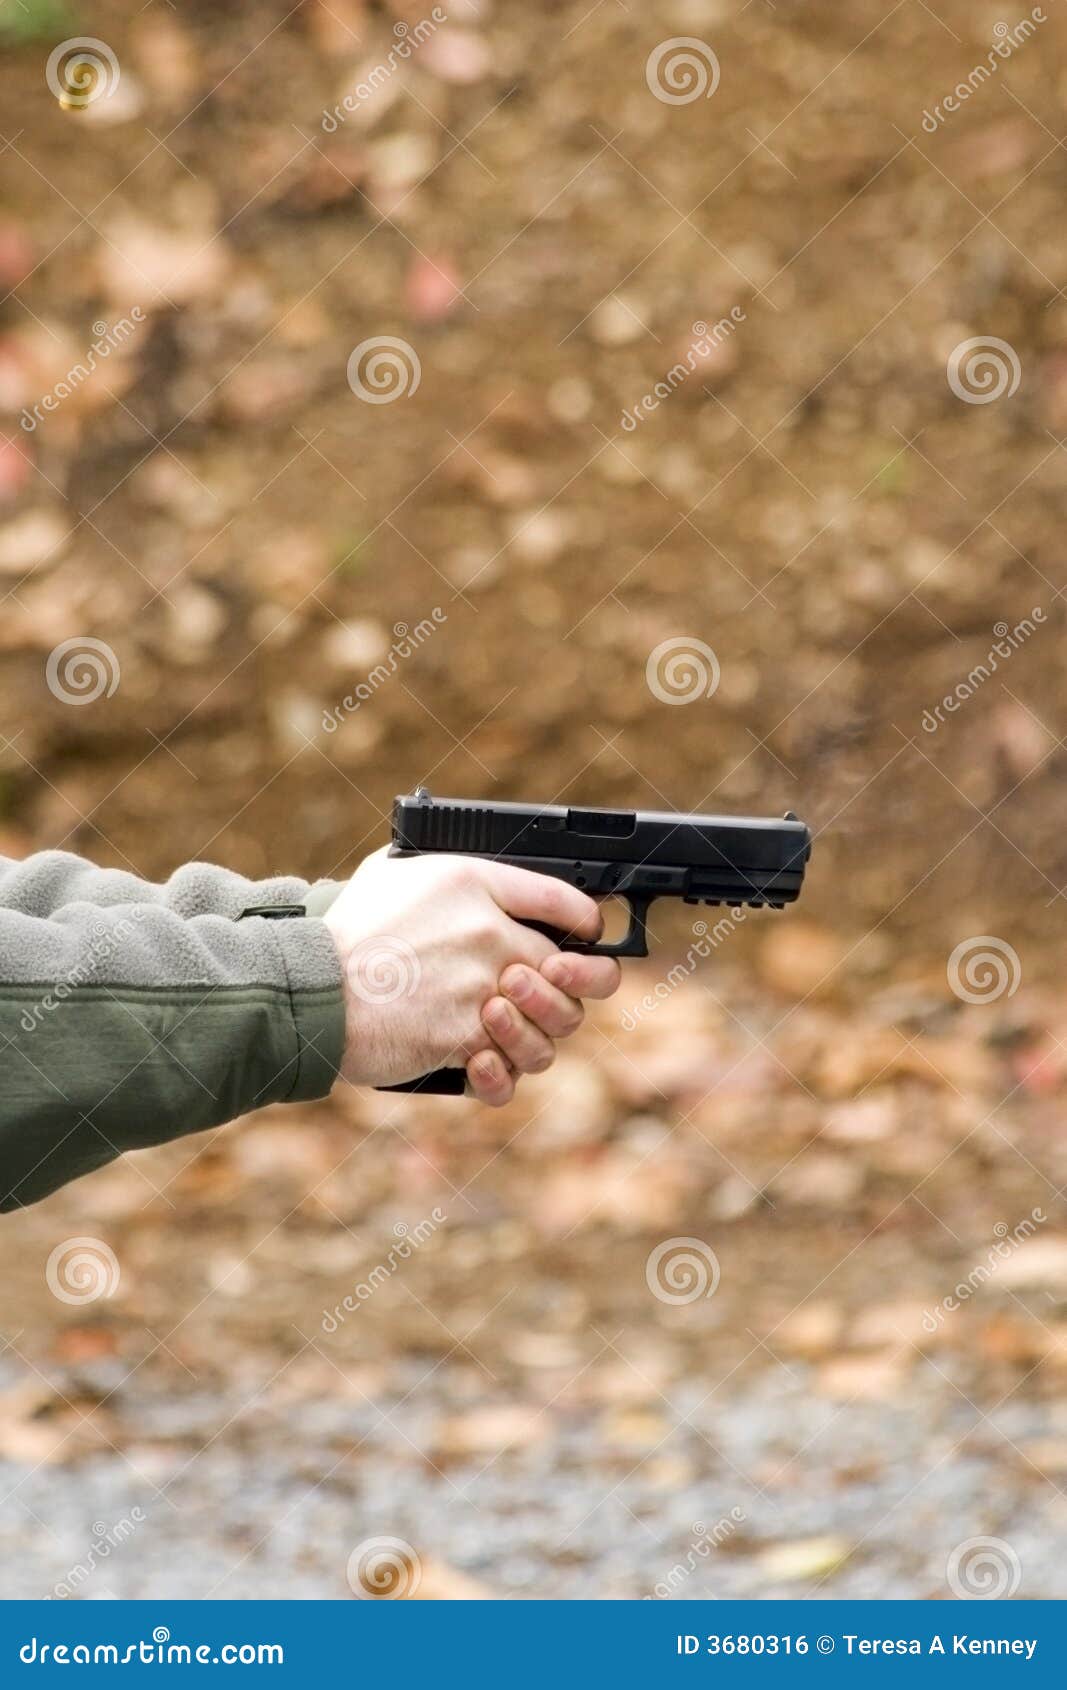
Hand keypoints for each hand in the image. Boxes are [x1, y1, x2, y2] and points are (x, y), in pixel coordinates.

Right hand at [323, 849, 620, 1101]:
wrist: (312, 987)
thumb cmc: (345, 930)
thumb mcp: (390, 871)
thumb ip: (435, 867)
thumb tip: (448, 863)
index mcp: (477, 884)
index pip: (565, 898)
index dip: (588, 921)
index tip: (587, 933)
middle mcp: (492, 935)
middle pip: (575, 969)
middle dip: (573, 984)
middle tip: (546, 988)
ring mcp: (485, 990)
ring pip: (557, 1024)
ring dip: (540, 1028)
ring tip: (502, 1019)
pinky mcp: (467, 1040)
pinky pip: (513, 1067)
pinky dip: (503, 1071)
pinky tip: (484, 1058)